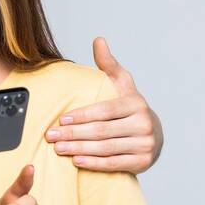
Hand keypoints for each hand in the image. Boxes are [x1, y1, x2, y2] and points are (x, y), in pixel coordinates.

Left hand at [46, 37, 161, 172]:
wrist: (154, 135)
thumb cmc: (129, 108)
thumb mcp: (122, 84)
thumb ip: (109, 65)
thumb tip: (98, 40)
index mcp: (136, 103)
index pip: (105, 110)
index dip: (82, 115)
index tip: (61, 119)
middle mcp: (143, 123)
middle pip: (102, 130)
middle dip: (74, 134)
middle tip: (51, 136)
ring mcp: (145, 144)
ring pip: (106, 148)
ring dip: (79, 149)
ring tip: (58, 148)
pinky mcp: (143, 162)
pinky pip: (114, 164)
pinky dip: (94, 163)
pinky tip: (76, 161)